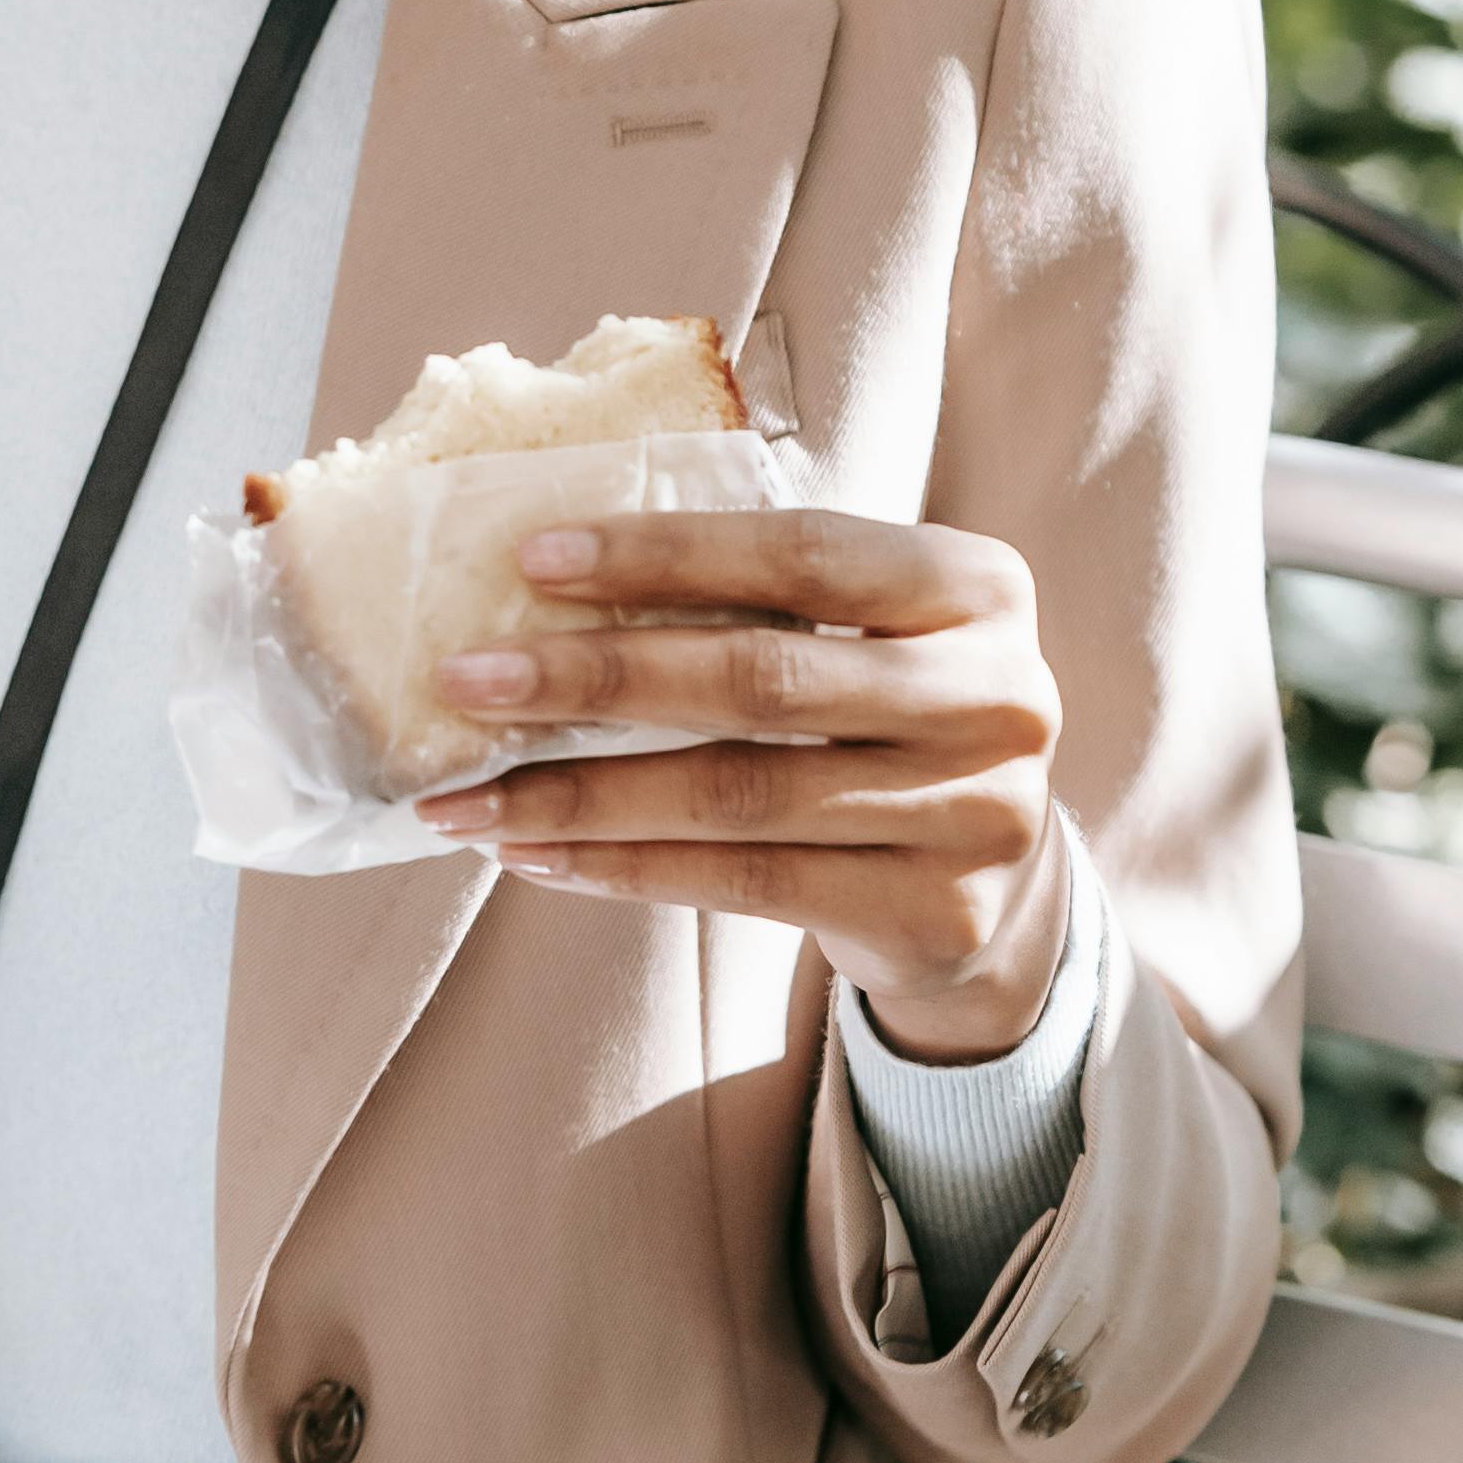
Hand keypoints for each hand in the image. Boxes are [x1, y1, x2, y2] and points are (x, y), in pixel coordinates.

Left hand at [415, 506, 1070, 1060]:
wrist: (996, 886)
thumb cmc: (881, 720)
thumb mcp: (862, 634)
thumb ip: (756, 596)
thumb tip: (538, 575)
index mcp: (977, 586)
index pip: (802, 552)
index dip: (665, 553)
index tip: (531, 559)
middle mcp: (997, 695)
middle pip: (761, 678)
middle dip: (594, 677)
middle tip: (465, 681)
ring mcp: (977, 812)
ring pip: (737, 794)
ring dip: (580, 795)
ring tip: (467, 796)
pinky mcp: (935, 911)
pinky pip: (746, 882)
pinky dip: (625, 866)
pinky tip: (536, 854)